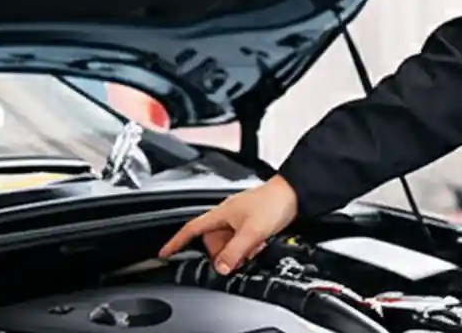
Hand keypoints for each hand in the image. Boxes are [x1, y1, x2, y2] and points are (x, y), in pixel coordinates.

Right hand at [158, 175, 298, 274]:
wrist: (296, 194)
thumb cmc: (274, 202)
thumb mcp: (252, 231)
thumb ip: (235, 251)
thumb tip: (220, 267)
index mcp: (220, 213)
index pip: (191, 229)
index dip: (176, 241)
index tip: (165, 253)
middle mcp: (227, 215)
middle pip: (212, 242)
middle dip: (222, 253)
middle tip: (237, 259)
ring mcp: (239, 219)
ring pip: (228, 243)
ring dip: (238, 251)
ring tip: (253, 248)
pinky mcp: (251, 222)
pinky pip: (241, 241)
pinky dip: (248, 247)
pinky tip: (259, 244)